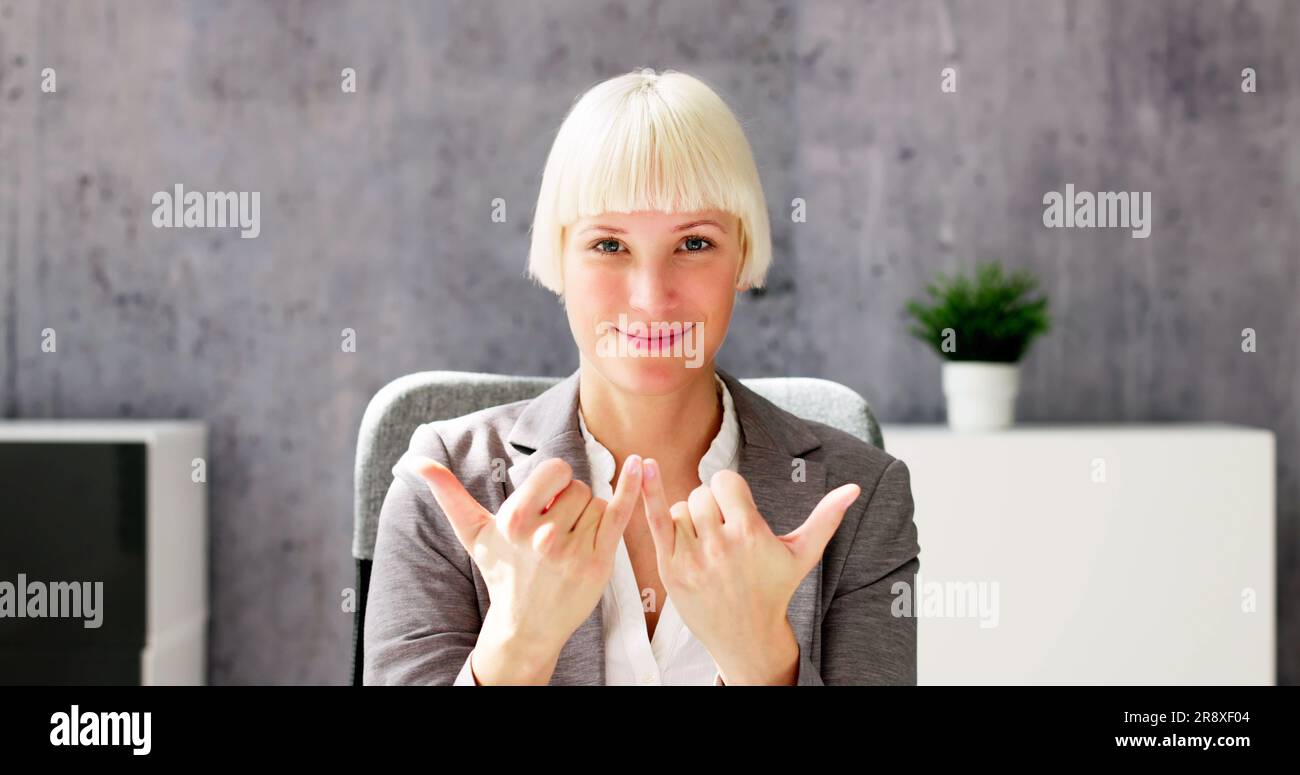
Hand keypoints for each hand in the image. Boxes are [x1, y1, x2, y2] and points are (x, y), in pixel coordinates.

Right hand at [413, 454, 642, 683]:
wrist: (527, 624)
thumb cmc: (503, 572)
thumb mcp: (474, 534)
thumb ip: (448, 494)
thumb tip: (414, 461)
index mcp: (514, 520)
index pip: (555, 472)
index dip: (554, 484)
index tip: (545, 504)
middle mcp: (544, 535)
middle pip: (578, 488)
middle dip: (571, 503)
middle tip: (556, 530)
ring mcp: (574, 550)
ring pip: (598, 502)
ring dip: (590, 516)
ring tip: (571, 541)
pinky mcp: (599, 562)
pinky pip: (620, 515)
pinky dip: (632, 489)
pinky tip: (638, 464)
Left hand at [639, 460, 860, 684]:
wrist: (746, 636)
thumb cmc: (775, 589)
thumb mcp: (803, 555)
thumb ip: (826, 518)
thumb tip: (855, 488)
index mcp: (751, 534)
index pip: (725, 482)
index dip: (728, 491)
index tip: (735, 509)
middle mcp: (721, 545)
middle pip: (701, 494)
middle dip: (710, 506)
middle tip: (721, 534)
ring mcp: (693, 558)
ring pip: (680, 508)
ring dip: (689, 519)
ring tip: (705, 544)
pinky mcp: (671, 571)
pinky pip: (655, 522)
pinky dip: (648, 495)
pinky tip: (643, 468)